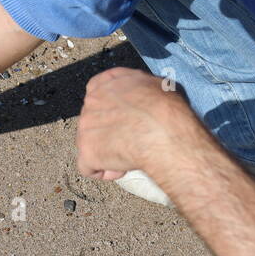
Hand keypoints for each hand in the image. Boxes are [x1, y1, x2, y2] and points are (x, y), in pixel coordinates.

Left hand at [75, 67, 197, 180]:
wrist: (165, 134)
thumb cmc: (169, 111)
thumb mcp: (157, 86)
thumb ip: (139, 89)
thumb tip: (141, 96)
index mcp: (107, 83)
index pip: (96, 90)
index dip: (108, 107)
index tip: (121, 117)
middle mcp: (92, 101)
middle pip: (92, 119)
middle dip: (108, 131)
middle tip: (130, 139)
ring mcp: (86, 126)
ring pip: (89, 143)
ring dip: (107, 152)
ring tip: (131, 156)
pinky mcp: (87, 150)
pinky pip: (88, 167)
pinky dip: (103, 171)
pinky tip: (122, 170)